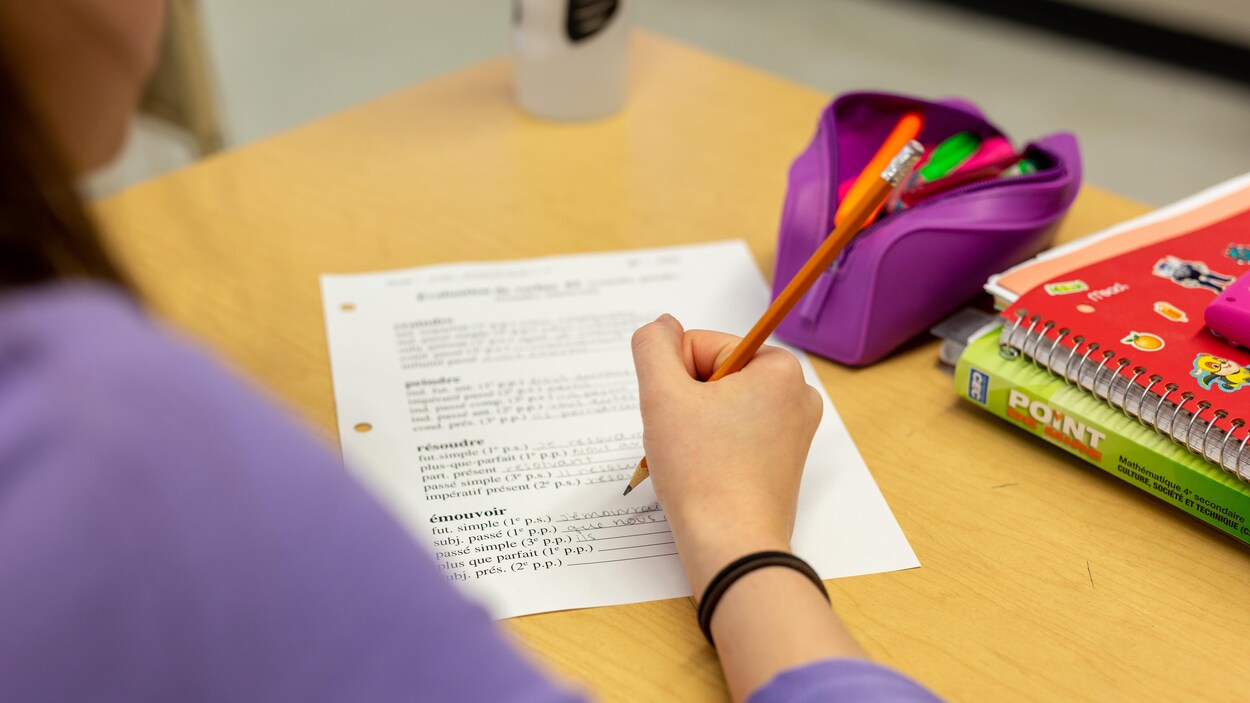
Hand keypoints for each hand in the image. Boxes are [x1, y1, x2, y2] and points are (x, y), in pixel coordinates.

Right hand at [630, 314, 822, 592]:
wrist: (731, 547)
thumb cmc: (702, 472)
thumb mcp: (662, 395)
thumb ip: (653, 346)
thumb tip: (661, 328)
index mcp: (780, 368)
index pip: (701, 346)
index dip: (675, 379)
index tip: (679, 416)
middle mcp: (796, 395)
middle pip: (712, 376)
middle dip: (685, 404)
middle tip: (684, 441)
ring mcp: (792, 431)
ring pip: (719, 408)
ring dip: (692, 427)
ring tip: (692, 460)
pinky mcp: (782, 462)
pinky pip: (733, 436)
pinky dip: (709, 449)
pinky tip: (703, 474)